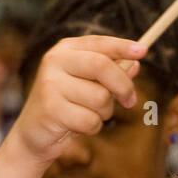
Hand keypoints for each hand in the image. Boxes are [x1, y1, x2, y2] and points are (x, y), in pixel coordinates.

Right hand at [8, 35, 146, 165]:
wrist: (34, 134)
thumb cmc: (67, 106)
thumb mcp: (89, 86)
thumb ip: (111, 74)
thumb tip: (136, 64)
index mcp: (65, 50)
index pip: (98, 43)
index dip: (122, 46)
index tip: (143, 51)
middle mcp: (55, 61)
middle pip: (102, 66)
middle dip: (123, 86)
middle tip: (130, 102)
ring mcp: (50, 84)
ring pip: (100, 97)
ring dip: (104, 112)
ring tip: (87, 114)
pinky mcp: (50, 109)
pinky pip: (90, 120)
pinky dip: (92, 127)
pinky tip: (76, 126)